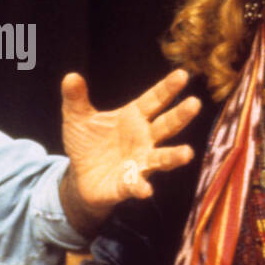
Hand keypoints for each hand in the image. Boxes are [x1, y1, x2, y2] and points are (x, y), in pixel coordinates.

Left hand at [59, 69, 199, 228]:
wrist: (80, 176)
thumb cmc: (88, 143)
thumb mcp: (77, 118)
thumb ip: (75, 99)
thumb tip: (70, 77)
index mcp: (134, 117)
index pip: (154, 100)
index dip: (167, 88)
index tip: (182, 74)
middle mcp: (143, 138)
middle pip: (166, 125)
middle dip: (180, 115)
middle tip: (195, 103)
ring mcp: (139, 162)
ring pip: (161, 158)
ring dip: (174, 156)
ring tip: (187, 153)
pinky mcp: (128, 184)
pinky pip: (136, 185)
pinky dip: (140, 187)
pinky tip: (145, 190)